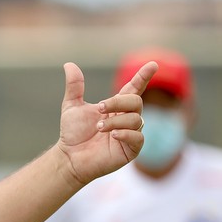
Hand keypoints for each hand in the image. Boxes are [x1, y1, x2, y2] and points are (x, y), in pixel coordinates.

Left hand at [56, 60, 157, 185]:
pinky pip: (138, 138)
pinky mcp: (130, 150)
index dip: (143, 77)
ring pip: (136, 119)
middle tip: (99, 108)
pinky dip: (126, 134)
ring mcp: (130, 134)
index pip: (134, 88)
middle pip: (135, 101)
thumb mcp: (72, 107)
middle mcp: (126, 118)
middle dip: (118, 102)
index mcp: (116, 107)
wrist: (69, 157)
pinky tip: (112, 135)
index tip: (153, 65)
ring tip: (99, 128)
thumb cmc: (72, 134)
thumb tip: (69, 64)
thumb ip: (75, 87)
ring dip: (116, 121)